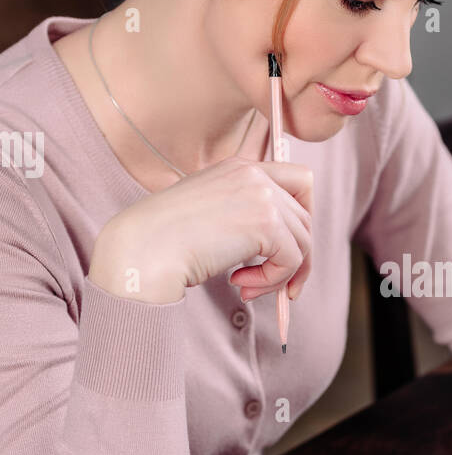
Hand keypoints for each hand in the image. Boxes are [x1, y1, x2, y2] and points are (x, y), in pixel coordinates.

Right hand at [89, 155, 313, 304]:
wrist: (143, 249)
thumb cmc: (164, 239)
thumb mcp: (209, 213)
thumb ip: (243, 215)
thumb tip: (283, 246)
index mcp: (239, 167)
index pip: (298, 180)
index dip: (304, 215)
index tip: (289, 246)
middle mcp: (254, 174)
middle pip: (305, 216)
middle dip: (297, 255)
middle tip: (274, 283)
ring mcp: (262, 195)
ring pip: (303, 241)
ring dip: (280, 274)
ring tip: (247, 287)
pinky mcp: (266, 223)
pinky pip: (292, 259)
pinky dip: (272, 281)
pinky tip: (240, 284)